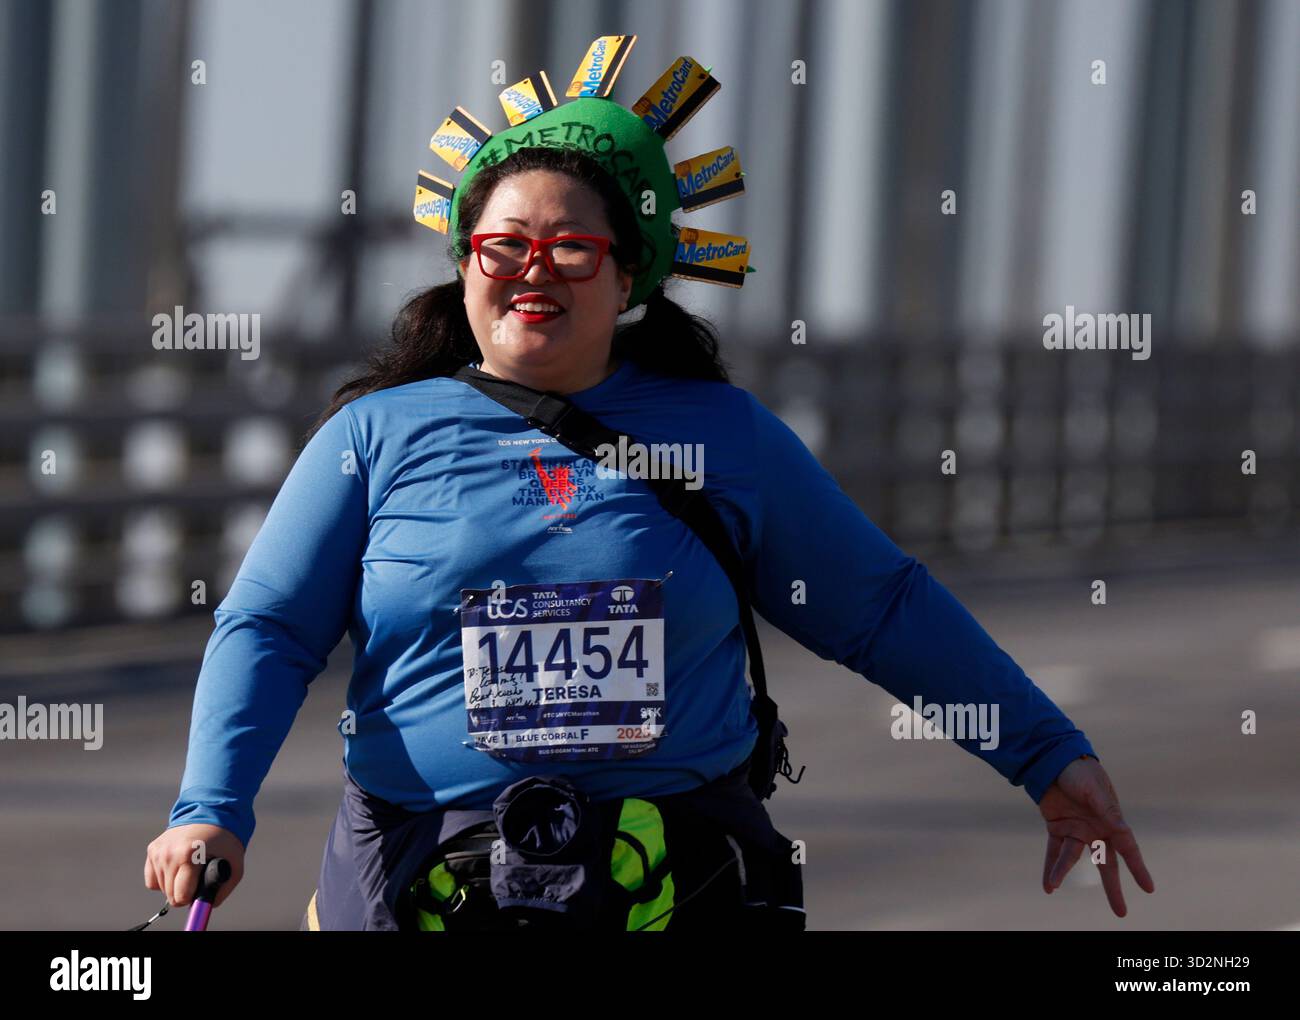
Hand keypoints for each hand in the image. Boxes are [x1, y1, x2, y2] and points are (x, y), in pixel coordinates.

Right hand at [144, 823, 245, 909]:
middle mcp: (170, 853)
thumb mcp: (234, 866)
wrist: (211, 813)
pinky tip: (177, 867)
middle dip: (184, 892)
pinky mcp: (152, 849)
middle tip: (198, 876)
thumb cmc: (225, 841)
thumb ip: (222, 891)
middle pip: (170, 895)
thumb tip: (206, 907)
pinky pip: (152, 879)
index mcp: (189, 855)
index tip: (200, 889)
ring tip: (190, 867)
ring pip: (161, 888)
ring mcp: (159, 850)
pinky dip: (163, 879)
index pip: (181, 896)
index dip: (192, 898)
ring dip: (174, 884)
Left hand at [1037, 756, 1154, 916]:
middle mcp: (1096, 830)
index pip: (1128, 848)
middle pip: (1106, 863)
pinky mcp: (1058, 828)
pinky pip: (1054, 851)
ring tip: (1053, 886)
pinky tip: (1049, 885)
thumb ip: (1107, 812)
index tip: (1149, 888)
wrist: (1056, 759)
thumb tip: (1123, 832)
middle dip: (1113, 887)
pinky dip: (1050, 867)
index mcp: (1111, 820)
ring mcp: (1077, 830)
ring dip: (1062, 871)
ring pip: (1072, 858)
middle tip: (1120, 912)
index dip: (1138, 868)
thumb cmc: (1081, 773)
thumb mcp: (1096, 791)